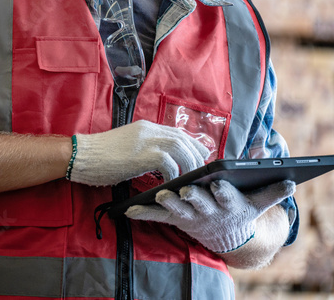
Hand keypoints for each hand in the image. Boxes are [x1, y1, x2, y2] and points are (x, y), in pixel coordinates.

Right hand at [70, 120, 210, 185]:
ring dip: (189, 165)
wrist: (81, 155)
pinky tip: (171, 184)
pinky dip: (174, 174)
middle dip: (197, 155)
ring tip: (189, 180)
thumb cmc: (99, 156)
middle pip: (184, 138)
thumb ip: (144, 148)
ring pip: (181, 148)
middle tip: (202, 171)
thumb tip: (160, 161)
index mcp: (145, 127)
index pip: (177, 132)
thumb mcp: (126, 147)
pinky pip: (169, 163)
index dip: (193, 144)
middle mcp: (148, 130)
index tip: (200, 157)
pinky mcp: (143, 154)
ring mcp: (146, 140)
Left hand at [126, 179, 294, 252]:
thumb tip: (290, 180)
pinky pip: (156, 217)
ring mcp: (190, 216)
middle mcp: (208, 211)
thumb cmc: (242, 210)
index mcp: (228, 203)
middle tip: (185, 190)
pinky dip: (142, 213)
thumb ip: (271, 190)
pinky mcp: (175, 219)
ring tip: (159, 195)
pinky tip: (128, 210)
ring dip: (168, 203)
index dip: (222, 190)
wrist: (229, 236)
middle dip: (193, 196)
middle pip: (199, 203)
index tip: (217, 183)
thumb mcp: (258, 202)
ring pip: (177, 210)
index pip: (226, 195)